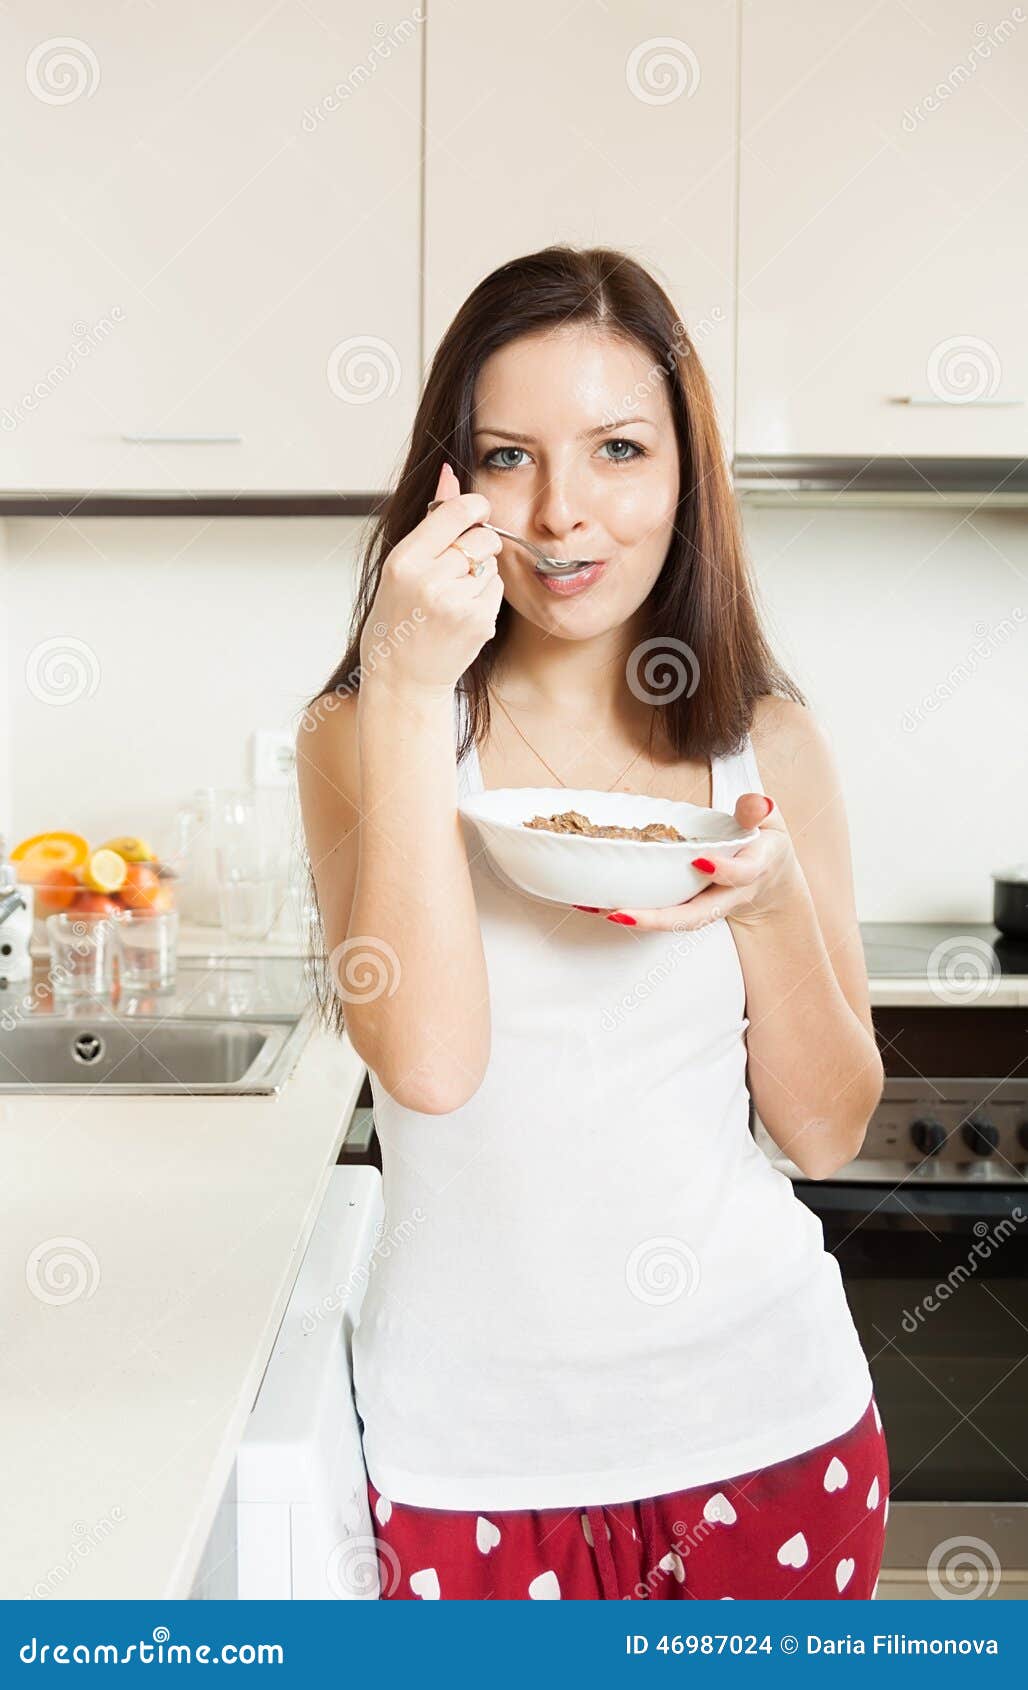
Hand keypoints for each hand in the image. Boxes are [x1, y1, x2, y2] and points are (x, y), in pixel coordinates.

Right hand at [361, 462, 504, 695]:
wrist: (403, 678)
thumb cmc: (397, 619)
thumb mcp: (401, 566)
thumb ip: (432, 522)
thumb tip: (450, 475)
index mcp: (405, 561)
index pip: (457, 512)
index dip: (475, 508)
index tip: (476, 512)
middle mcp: (431, 581)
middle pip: (482, 537)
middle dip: (479, 544)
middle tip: (459, 563)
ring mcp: (457, 604)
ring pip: (490, 564)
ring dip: (480, 572)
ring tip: (452, 595)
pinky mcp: (479, 622)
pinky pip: (495, 589)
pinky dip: (485, 595)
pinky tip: (462, 612)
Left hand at [573, 793, 803, 931]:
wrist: (767, 881)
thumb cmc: (763, 843)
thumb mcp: (771, 821)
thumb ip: (758, 812)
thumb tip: (753, 803)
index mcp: (753, 870)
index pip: (741, 874)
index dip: (724, 871)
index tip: (700, 862)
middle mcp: (728, 896)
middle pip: (695, 916)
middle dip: (658, 919)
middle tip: (619, 913)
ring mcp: (706, 906)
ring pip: (673, 921)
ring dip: (636, 919)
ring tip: (597, 908)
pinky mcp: (688, 908)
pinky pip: (661, 915)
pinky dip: (630, 912)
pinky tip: (598, 904)